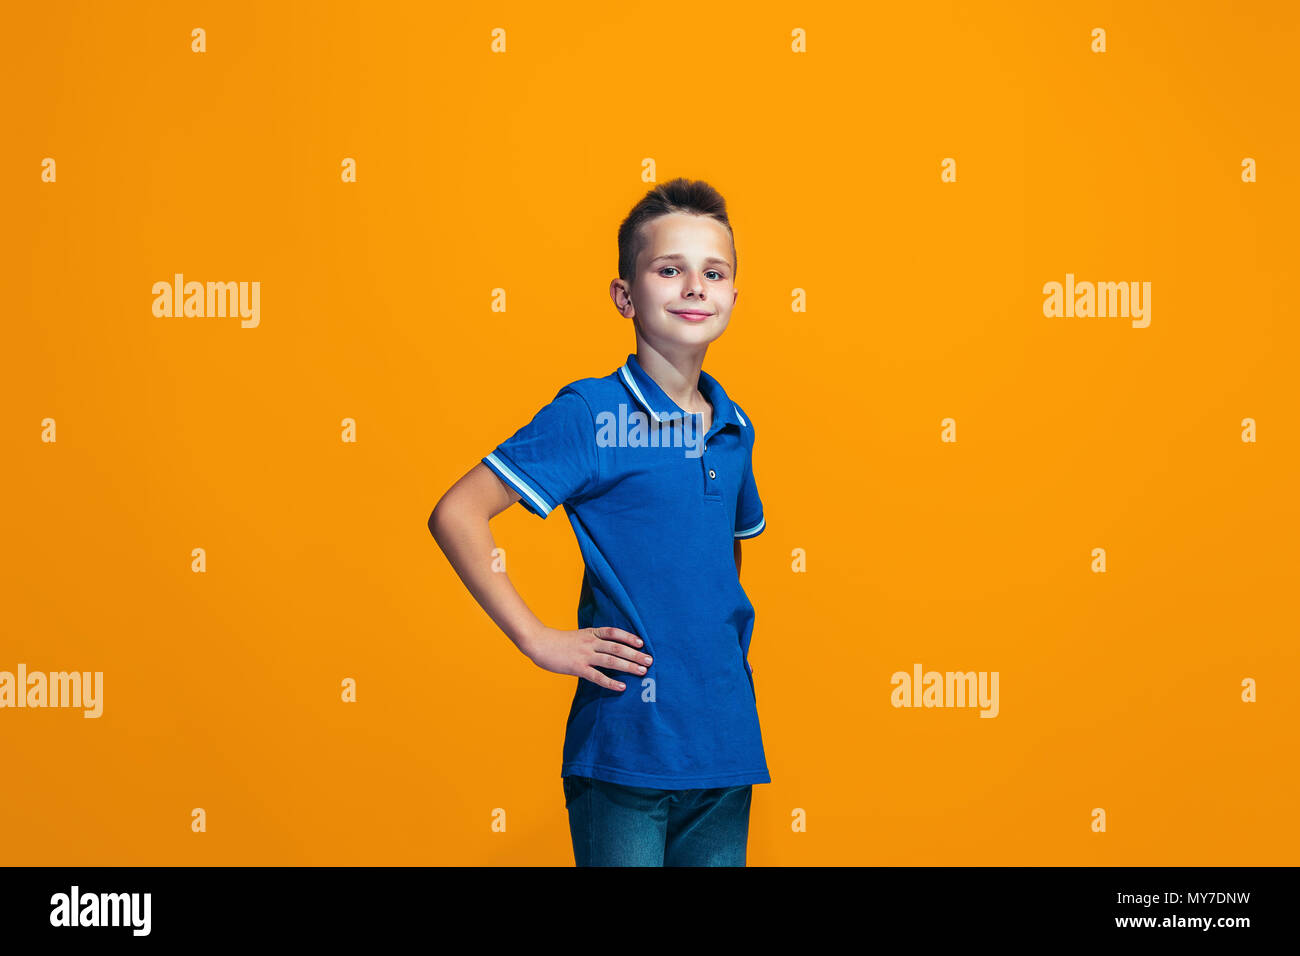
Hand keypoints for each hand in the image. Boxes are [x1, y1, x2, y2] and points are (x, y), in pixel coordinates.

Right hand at [524, 625, 651, 691]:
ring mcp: (584, 655)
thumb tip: (608, 647)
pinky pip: (597, 676)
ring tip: (642, 672)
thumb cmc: (559, 642)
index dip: (629, 637)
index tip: (641, 643)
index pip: (614, 632)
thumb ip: (593, 641)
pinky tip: (621, 687)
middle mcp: (590, 643)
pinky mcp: (578, 668)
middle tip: (650, 660)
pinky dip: (611, 682)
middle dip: (635, 654)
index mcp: (591, 633)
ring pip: (611, 661)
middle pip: (617, 648)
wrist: (539, 644)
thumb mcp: (579, 636)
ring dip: (628, 666)